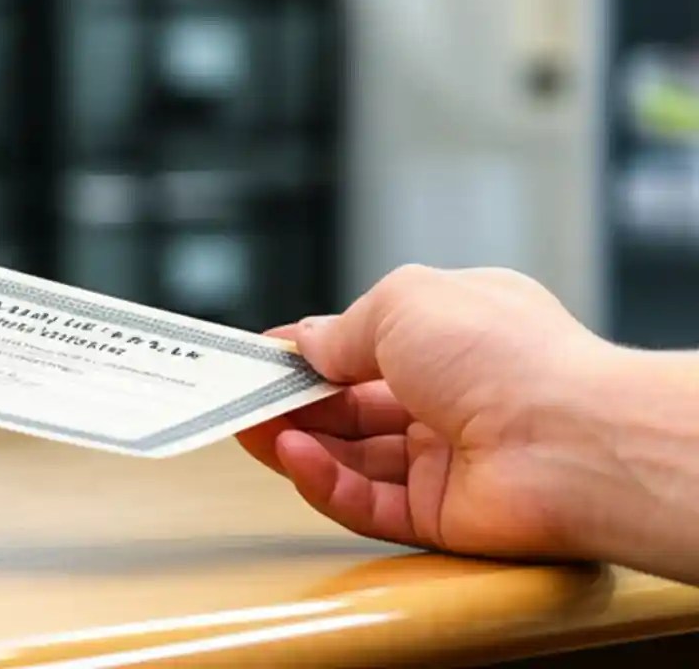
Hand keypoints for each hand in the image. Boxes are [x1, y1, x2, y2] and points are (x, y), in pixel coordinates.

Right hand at [238, 265, 613, 559]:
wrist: (571, 438)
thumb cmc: (506, 355)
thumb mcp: (403, 301)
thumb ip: (345, 328)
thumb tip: (307, 344)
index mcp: (454, 334)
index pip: (366, 346)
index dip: (312, 350)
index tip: (262, 356)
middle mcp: (451, 396)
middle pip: (351, 407)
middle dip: (293, 401)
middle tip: (242, 398)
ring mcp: (445, 458)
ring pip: (351, 457)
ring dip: (298, 443)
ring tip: (252, 430)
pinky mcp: (438, 514)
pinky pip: (367, 502)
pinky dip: (324, 482)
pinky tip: (293, 458)